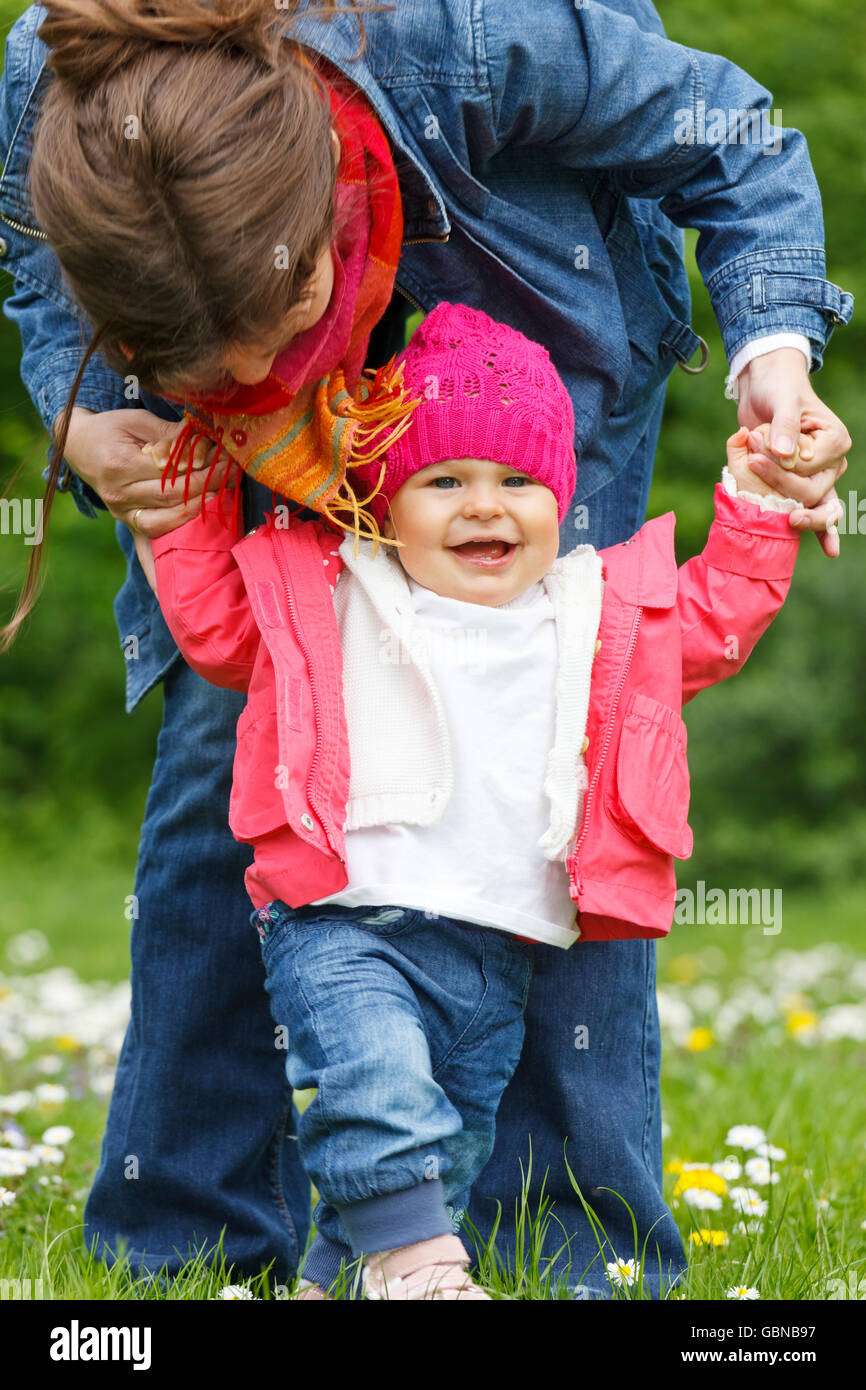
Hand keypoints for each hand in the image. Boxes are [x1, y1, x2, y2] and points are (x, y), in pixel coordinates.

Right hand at [54, 407, 232, 538]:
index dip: (200, 465)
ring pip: (165, 520)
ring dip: (197, 510)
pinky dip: (175, 535)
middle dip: (206, 485)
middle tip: (233, 475)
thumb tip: (204, 440)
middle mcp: (118, 493)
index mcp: (119, 464)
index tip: (225, 458)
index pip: (169, 470)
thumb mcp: (137, 420)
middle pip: (171, 495)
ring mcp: (121, 511)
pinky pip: (153, 534)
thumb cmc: (110, 428)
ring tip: (222, 496)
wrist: (78, 445)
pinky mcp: (125, 521)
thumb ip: (169, 433)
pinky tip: (196, 533)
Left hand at [736, 348, 850, 556]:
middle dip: (780, 485)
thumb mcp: (782, 402)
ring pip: (816, 505)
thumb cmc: (778, 390)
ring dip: (803, 516)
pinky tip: (831, 552)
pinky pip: (817, 509)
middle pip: (811, 491)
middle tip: (752, 462)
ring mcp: (820, 475)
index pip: (809, 469)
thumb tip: (784, 455)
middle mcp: (833, 461)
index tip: (756, 449)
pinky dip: (823, 531)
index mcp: (835, 440)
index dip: (781, 468)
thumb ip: (784, 426)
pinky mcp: (803, 483)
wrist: (768, 389)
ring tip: (791, 523)